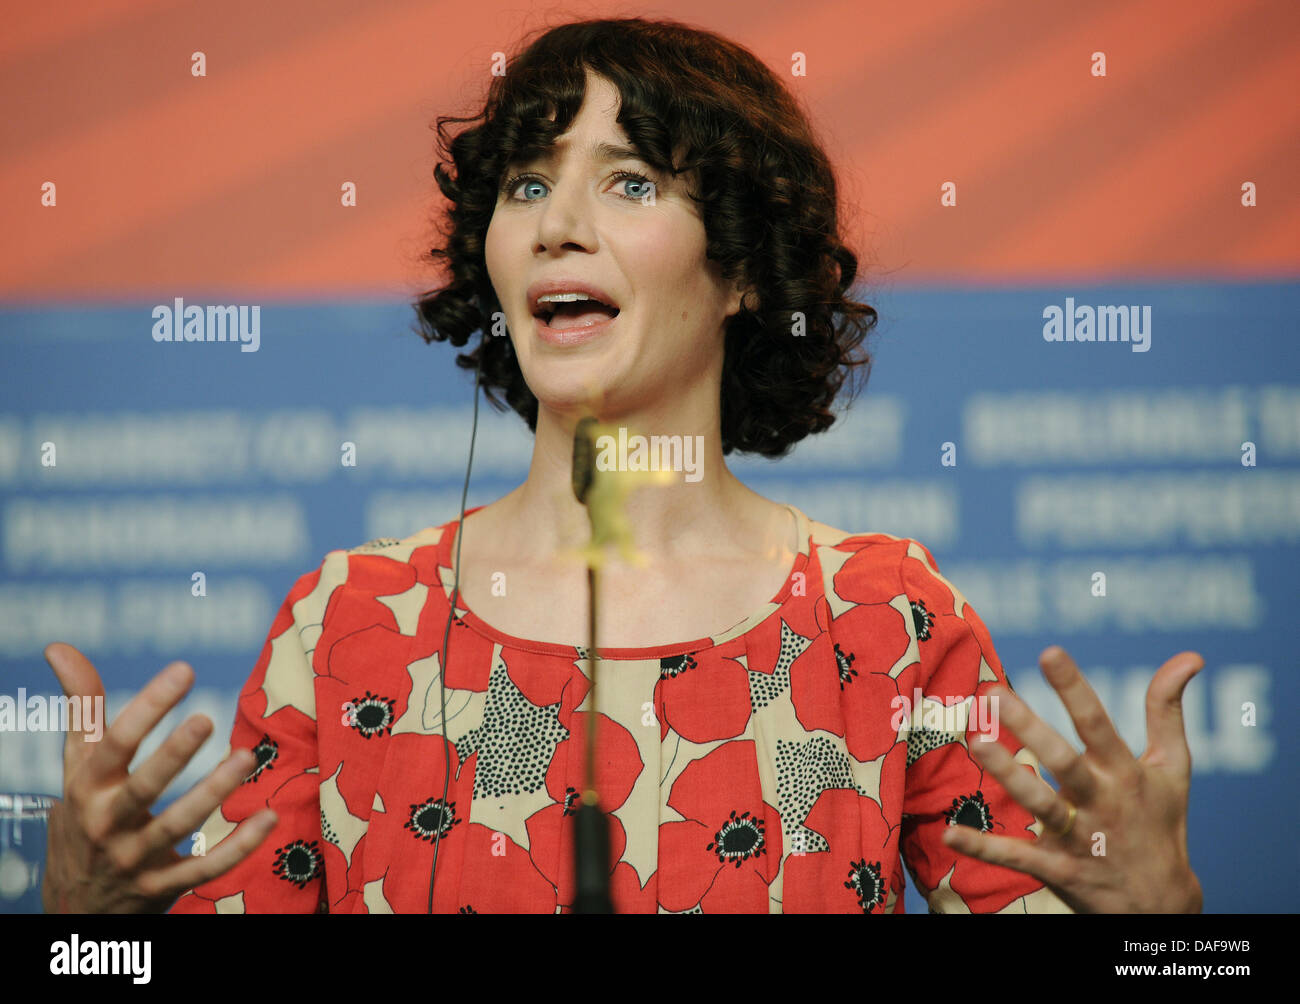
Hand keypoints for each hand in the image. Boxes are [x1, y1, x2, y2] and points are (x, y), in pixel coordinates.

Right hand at [41, 642, 277, 912]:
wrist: (74, 904)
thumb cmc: (86, 814)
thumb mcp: (78, 764)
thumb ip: (82, 706)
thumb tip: (59, 646)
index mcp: (89, 787)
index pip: (115, 743)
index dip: (147, 706)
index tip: (184, 670)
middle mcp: (108, 823)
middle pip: (142, 788)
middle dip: (172, 755)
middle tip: (206, 719)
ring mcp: (135, 859)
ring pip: (176, 828)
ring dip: (213, 794)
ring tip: (247, 756)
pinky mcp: (162, 887)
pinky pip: (204, 869)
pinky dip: (238, 847)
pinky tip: (269, 817)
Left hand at [941, 645, 1202, 912]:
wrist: (1163, 906)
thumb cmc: (1160, 822)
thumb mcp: (1173, 768)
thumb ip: (1167, 710)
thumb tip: (1190, 655)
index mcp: (1126, 773)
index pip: (1098, 724)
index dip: (1076, 688)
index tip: (1050, 652)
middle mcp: (1103, 802)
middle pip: (1065, 761)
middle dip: (1031, 728)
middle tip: (994, 693)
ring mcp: (1081, 838)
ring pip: (1042, 805)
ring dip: (1010, 776)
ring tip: (975, 743)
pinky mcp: (1060, 870)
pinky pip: (1018, 858)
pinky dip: (984, 847)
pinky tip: (950, 833)